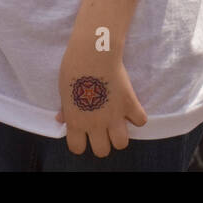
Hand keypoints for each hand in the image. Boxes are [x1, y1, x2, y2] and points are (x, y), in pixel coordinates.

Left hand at [56, 40, 146, 156]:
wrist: (93, 52)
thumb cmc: (74, 67)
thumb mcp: (64, 90)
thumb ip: (66, 108)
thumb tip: (62, 119)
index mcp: (76, 122)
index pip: (77, 148)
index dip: (80, 142)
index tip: (83, 133)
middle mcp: (95, 124)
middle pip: (102, 151)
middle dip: (102, 141)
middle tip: (103, 128)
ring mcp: (114, 116)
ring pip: (121, 143)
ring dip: (120, 135)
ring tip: (118, 122)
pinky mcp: (129, 104)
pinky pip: (140, 121)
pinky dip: (137, 116)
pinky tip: (130, 107)